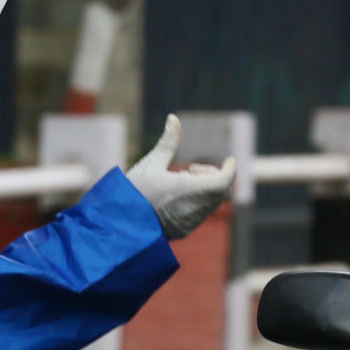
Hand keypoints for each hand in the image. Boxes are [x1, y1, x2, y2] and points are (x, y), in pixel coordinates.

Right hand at [123, 115, 236, 239]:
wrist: (119, 224)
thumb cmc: (134, 192)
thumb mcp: (151, 164)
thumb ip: (168, 143)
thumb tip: (173, 118)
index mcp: (191, 190)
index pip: (225, 180)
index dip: (230, 169)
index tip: (229, 160)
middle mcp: (195, 208)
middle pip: (222, 192)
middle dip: (215, 177)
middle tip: (191, 169)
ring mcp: (190, 222)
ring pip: (211, 204)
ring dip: (204, 189)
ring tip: (180, 181)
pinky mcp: (184, 230)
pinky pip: (199, 214)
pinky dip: (196, 202)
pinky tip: (175, 197)